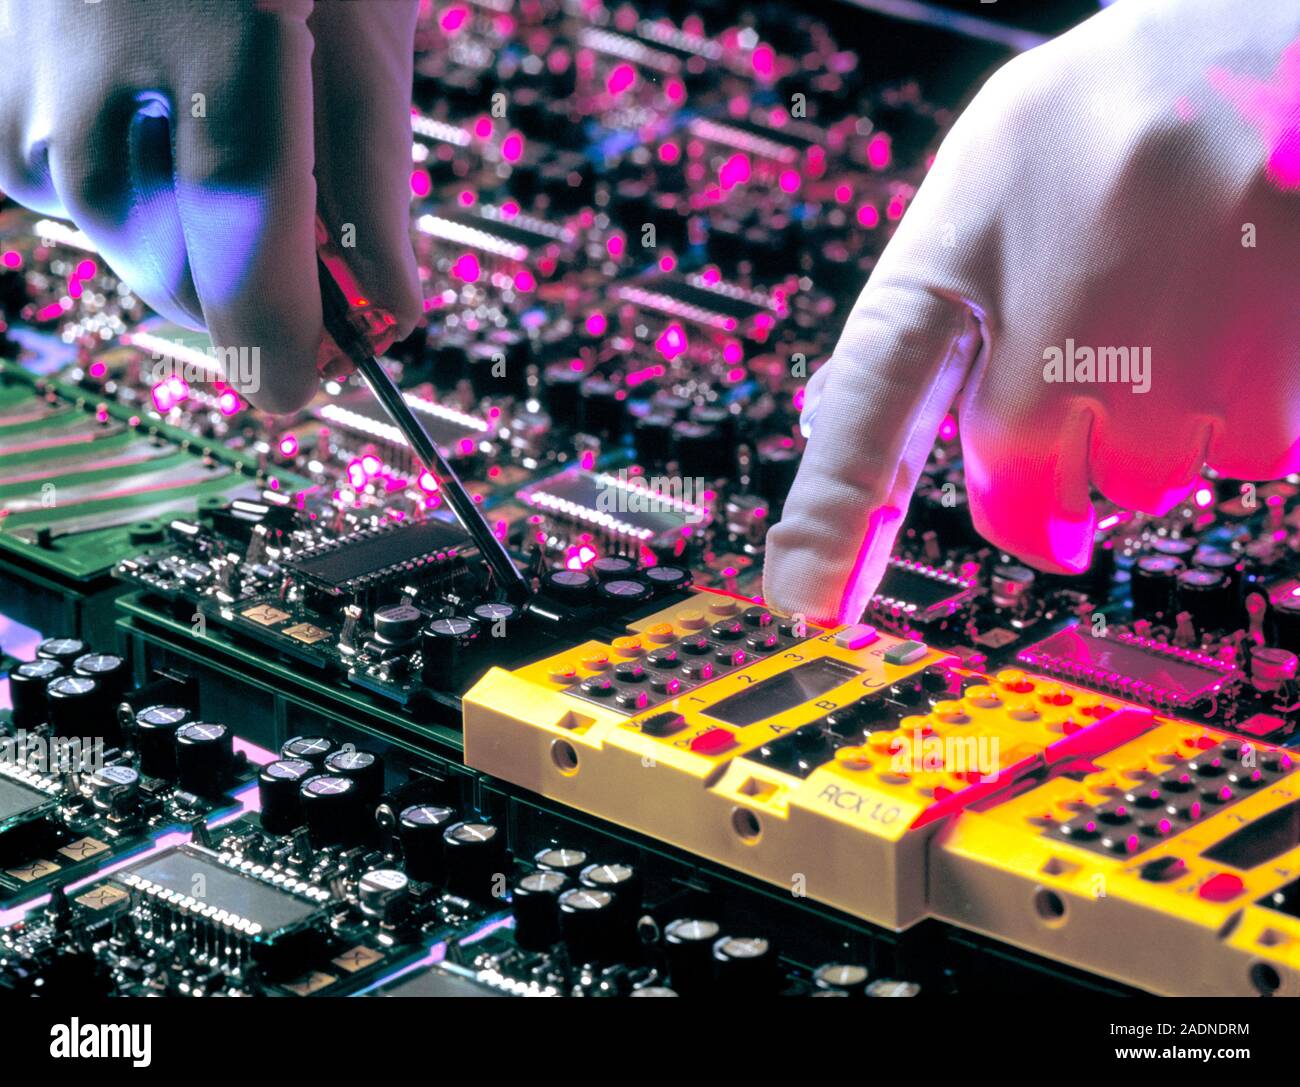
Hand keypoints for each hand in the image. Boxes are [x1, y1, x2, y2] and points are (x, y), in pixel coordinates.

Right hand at [0, 0, 420, 411]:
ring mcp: (33, 70)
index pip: (248, 238)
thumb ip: (377, 182)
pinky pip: (58, 190)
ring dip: (189, 245)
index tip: (303, 393)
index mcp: (228, 37)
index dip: (279, 337)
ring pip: (120, 240)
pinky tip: (155, 124)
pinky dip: (124, 192)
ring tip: (229, 156)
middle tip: (311, 284)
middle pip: (181, 266)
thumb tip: (396, 314)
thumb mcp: (366, 38)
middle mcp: (106, 58)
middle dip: (251, 300)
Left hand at [764, 0, 1299, 623]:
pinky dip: (1242, 418)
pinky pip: (1249, 460)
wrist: (1279, 39)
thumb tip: (827, 419)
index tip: (801, 601)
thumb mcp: (987, 187)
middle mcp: (1053, 302)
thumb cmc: (1110, 122)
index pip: (872, 402)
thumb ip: (925, 310)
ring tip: (1176, 326)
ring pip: (1142, 485)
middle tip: (1069, 464)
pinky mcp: (1277, 364)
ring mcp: (1169, 339)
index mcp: (959, 247)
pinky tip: (1238, 324)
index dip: (835, 514)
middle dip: (1039, 504)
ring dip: (1153, 441)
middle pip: (1018, 485)